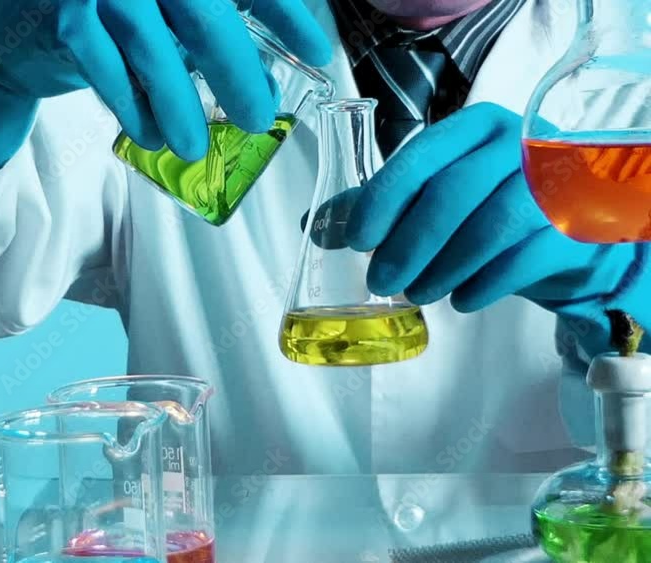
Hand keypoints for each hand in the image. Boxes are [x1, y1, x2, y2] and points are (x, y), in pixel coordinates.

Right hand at [0, 0, 330, 159]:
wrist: (17, 18)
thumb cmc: (109, 9)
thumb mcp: (166, 8)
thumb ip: (212, 23)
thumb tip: (265, 74)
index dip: (284, 13)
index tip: (316, 51)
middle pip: (203, 16)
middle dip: (237, 71)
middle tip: (258, 117)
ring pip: (155, 49)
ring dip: (181, 104)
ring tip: (195, 145)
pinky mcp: (67, 19)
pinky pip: (109, 72)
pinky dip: (134, 108)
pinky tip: (151, 133)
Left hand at [344, 103, 644, 337]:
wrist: (561, 228)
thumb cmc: (486, 204)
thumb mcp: (434, 192)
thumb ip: (380, 204)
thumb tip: (317, 229)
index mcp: (473, 127)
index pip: (420, 155)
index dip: (383, 198)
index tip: (356, 239)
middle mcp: (515, 144)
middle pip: (453, 193)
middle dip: (409, 244)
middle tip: (380, 280)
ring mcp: (552, 182)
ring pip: (490, 227)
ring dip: (444, 268)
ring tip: (417, 295)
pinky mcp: (574, 225)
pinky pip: (523, 259)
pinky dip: (484, 285)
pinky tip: (460, 301)